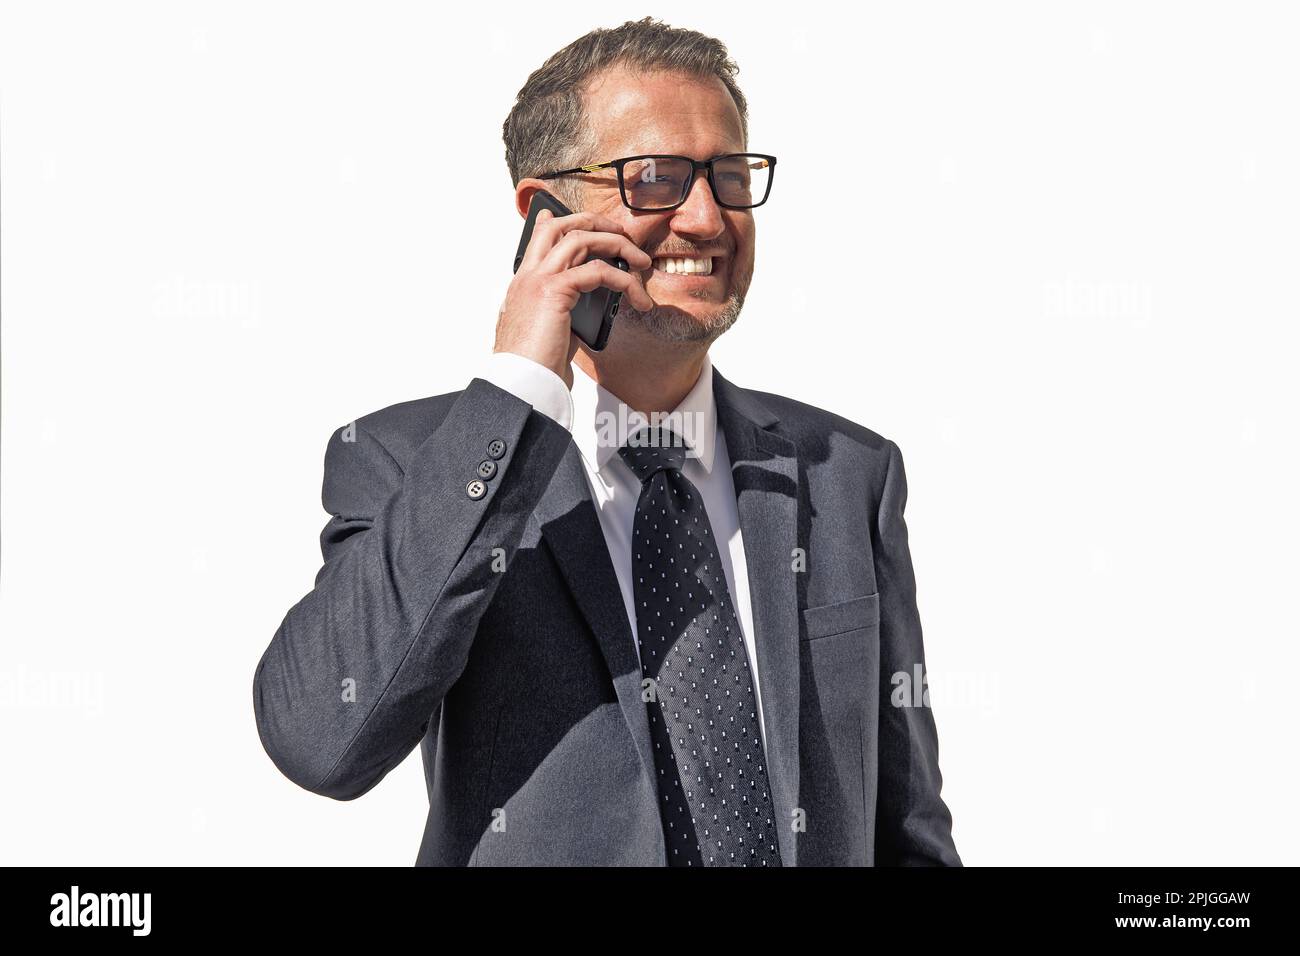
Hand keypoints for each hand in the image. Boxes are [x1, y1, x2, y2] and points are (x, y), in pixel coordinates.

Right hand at [493, 208, 653, 387]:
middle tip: (623, 236)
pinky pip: (598, 271)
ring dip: (617, 245)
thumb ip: (561, 312)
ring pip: (581, 239)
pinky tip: (636, 295)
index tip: (573, 217)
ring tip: (641, 263)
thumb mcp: (550, 332)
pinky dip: (623, 279)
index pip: (538, 238)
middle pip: (561, 226)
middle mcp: (527, 276)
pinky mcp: (554, 291)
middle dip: (596, 224)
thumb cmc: (534, 367)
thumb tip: (580, 309)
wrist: (521, 384)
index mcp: (523, 285)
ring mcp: (538, 280)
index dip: (556, 221)